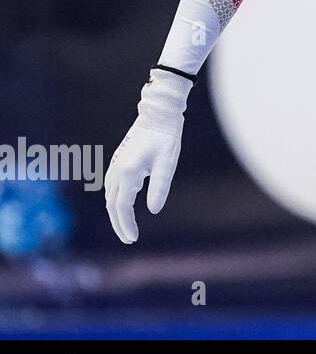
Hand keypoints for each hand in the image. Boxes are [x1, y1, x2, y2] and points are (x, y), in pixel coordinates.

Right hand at [104, 71, 191, 243]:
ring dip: (116, 213)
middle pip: (112, 204)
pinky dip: (116, 201)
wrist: (158, 114)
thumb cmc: (166, 137)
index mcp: (128, 172)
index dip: (126, 224)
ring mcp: (115, 165)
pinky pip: (112, 187)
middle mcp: (117, 169)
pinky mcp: (118, 161)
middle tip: (129, 239)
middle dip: (119, 223)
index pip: (122, 206)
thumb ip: (159, 187)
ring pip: (110, 196)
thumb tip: (153, 210)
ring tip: (127, 227)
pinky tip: (124, 206)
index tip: (133, 239)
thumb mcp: (167, 163)